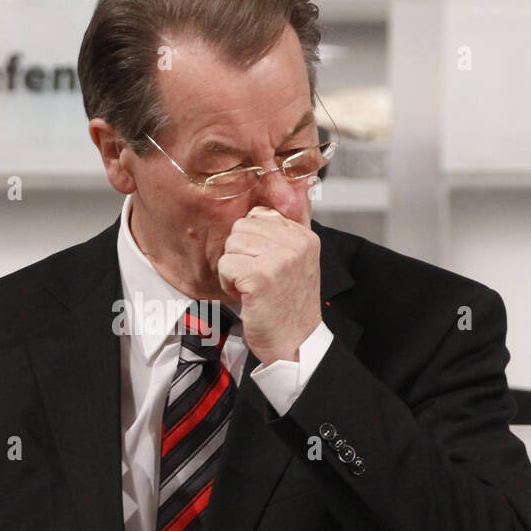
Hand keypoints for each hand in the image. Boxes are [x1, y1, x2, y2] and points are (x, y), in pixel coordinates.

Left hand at [216, 206, 321, 364]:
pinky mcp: (260, 276)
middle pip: (241, 227)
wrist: (294, 343)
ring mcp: (279, 259)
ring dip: (234, 269)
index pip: (260, 214)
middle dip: (241, 255)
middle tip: (257, 279)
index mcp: (305, 236)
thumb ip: (290, 227)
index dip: (253, 241)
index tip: (266, 264)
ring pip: (231, 244)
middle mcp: (296, 243)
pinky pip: (225, 264)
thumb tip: (291, 187)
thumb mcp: (298, 261)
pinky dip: (228, 283)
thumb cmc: (289, 306)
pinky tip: (246, 296)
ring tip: (253, 287)